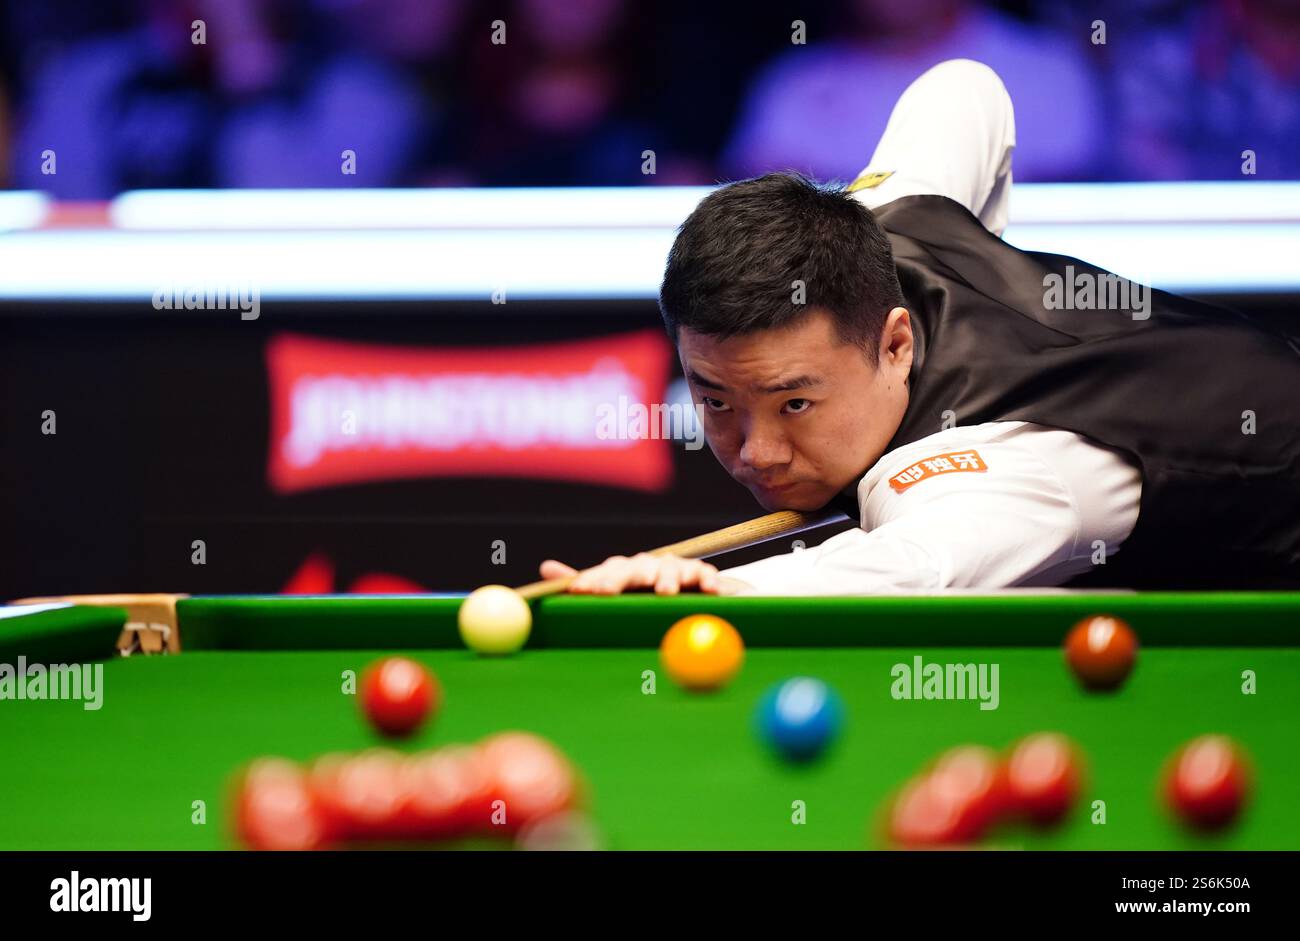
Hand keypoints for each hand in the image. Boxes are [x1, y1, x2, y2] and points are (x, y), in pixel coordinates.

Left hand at [539, 553, 751, 595]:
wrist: (694, 591)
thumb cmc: (649, 595)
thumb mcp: (616, 592)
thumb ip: (586, 582)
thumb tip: (545, 567)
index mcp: (624, 573)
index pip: (605, 573)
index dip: (591, 581)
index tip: (579, 591)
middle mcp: (647, 567)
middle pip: (632, 569)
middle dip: (618, 580)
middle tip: (607, 593)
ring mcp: (676, 569)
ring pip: (668, 570)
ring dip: (666, 580)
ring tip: (664, 594)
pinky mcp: (704, 575)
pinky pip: (705, 576)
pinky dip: (708, 583)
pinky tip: (710, 592)